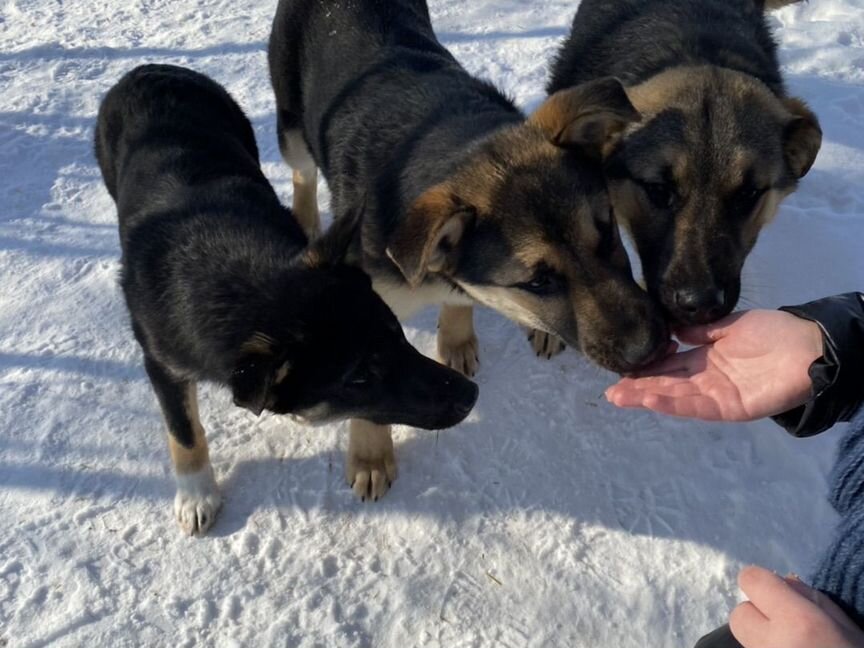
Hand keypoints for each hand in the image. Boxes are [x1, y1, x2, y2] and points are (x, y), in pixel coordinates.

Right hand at [604, 310, 823, 420]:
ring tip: (620, 396)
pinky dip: (672, 403)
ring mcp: (716, 395)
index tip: (621, 366)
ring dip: (647, 397)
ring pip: (675, 396)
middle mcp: (706, 378)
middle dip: (638, 387)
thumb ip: (701, 331)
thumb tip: (672, 329)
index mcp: (706, 357)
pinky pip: (695, 406)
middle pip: (666, 383)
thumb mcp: (730, 324)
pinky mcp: (728, 408)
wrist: (808, 346)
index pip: (669, 363)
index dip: (646, 366)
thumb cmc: (773, 332)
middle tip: (610, 390)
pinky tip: (650, 397)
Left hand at [729, 566, 863, 647]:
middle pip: (740, 613)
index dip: (763, 582)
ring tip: (791, 646)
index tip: (779, 592)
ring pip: (745, 638)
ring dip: (761, 636)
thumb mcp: (845, 625)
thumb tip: (783, 582)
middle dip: (757, 613)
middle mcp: (772, 642)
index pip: (751, 579)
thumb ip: (810, 598)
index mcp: (798, 622)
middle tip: (786, 625)